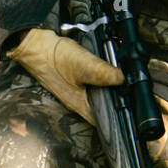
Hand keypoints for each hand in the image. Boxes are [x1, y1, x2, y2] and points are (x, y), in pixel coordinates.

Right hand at [9, 28, 123, 124]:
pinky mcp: (72, 80)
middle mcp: (77, 101)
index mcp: (80, 105)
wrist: (37, 46)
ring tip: (121, 81)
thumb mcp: (85, 65)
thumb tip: (123, 79)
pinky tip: (106, 70)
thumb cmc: (55, 58)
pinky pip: (90, 84)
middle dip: (116, 100)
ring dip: (108, 88)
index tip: (131, 112)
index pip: (101, 121)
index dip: (116, 118)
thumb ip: (105, 73)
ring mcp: (74, 91)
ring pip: (96, 95)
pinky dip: (99, 79)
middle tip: (130, 93)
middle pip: (101, 107)